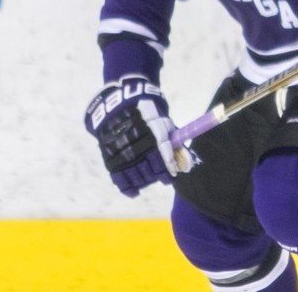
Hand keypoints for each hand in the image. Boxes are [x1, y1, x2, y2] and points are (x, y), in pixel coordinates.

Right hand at [85, 76, 192, 196]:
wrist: (117, 104)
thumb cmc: (147, 114)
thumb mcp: (163, 122)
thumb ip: (175, 143)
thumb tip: (187, 164)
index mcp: (152, 132)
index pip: (163, 155)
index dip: (168, 168)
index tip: (172, 175)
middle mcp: (137, 143)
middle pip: (150, 169)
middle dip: (157, 175)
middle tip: (160, 176)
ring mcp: (122, 151)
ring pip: (136, 176)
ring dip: (145, 181)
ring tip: (148, 180)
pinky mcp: (110, 157)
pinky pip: (119, 178)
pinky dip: (128, 188)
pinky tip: (135, 192)